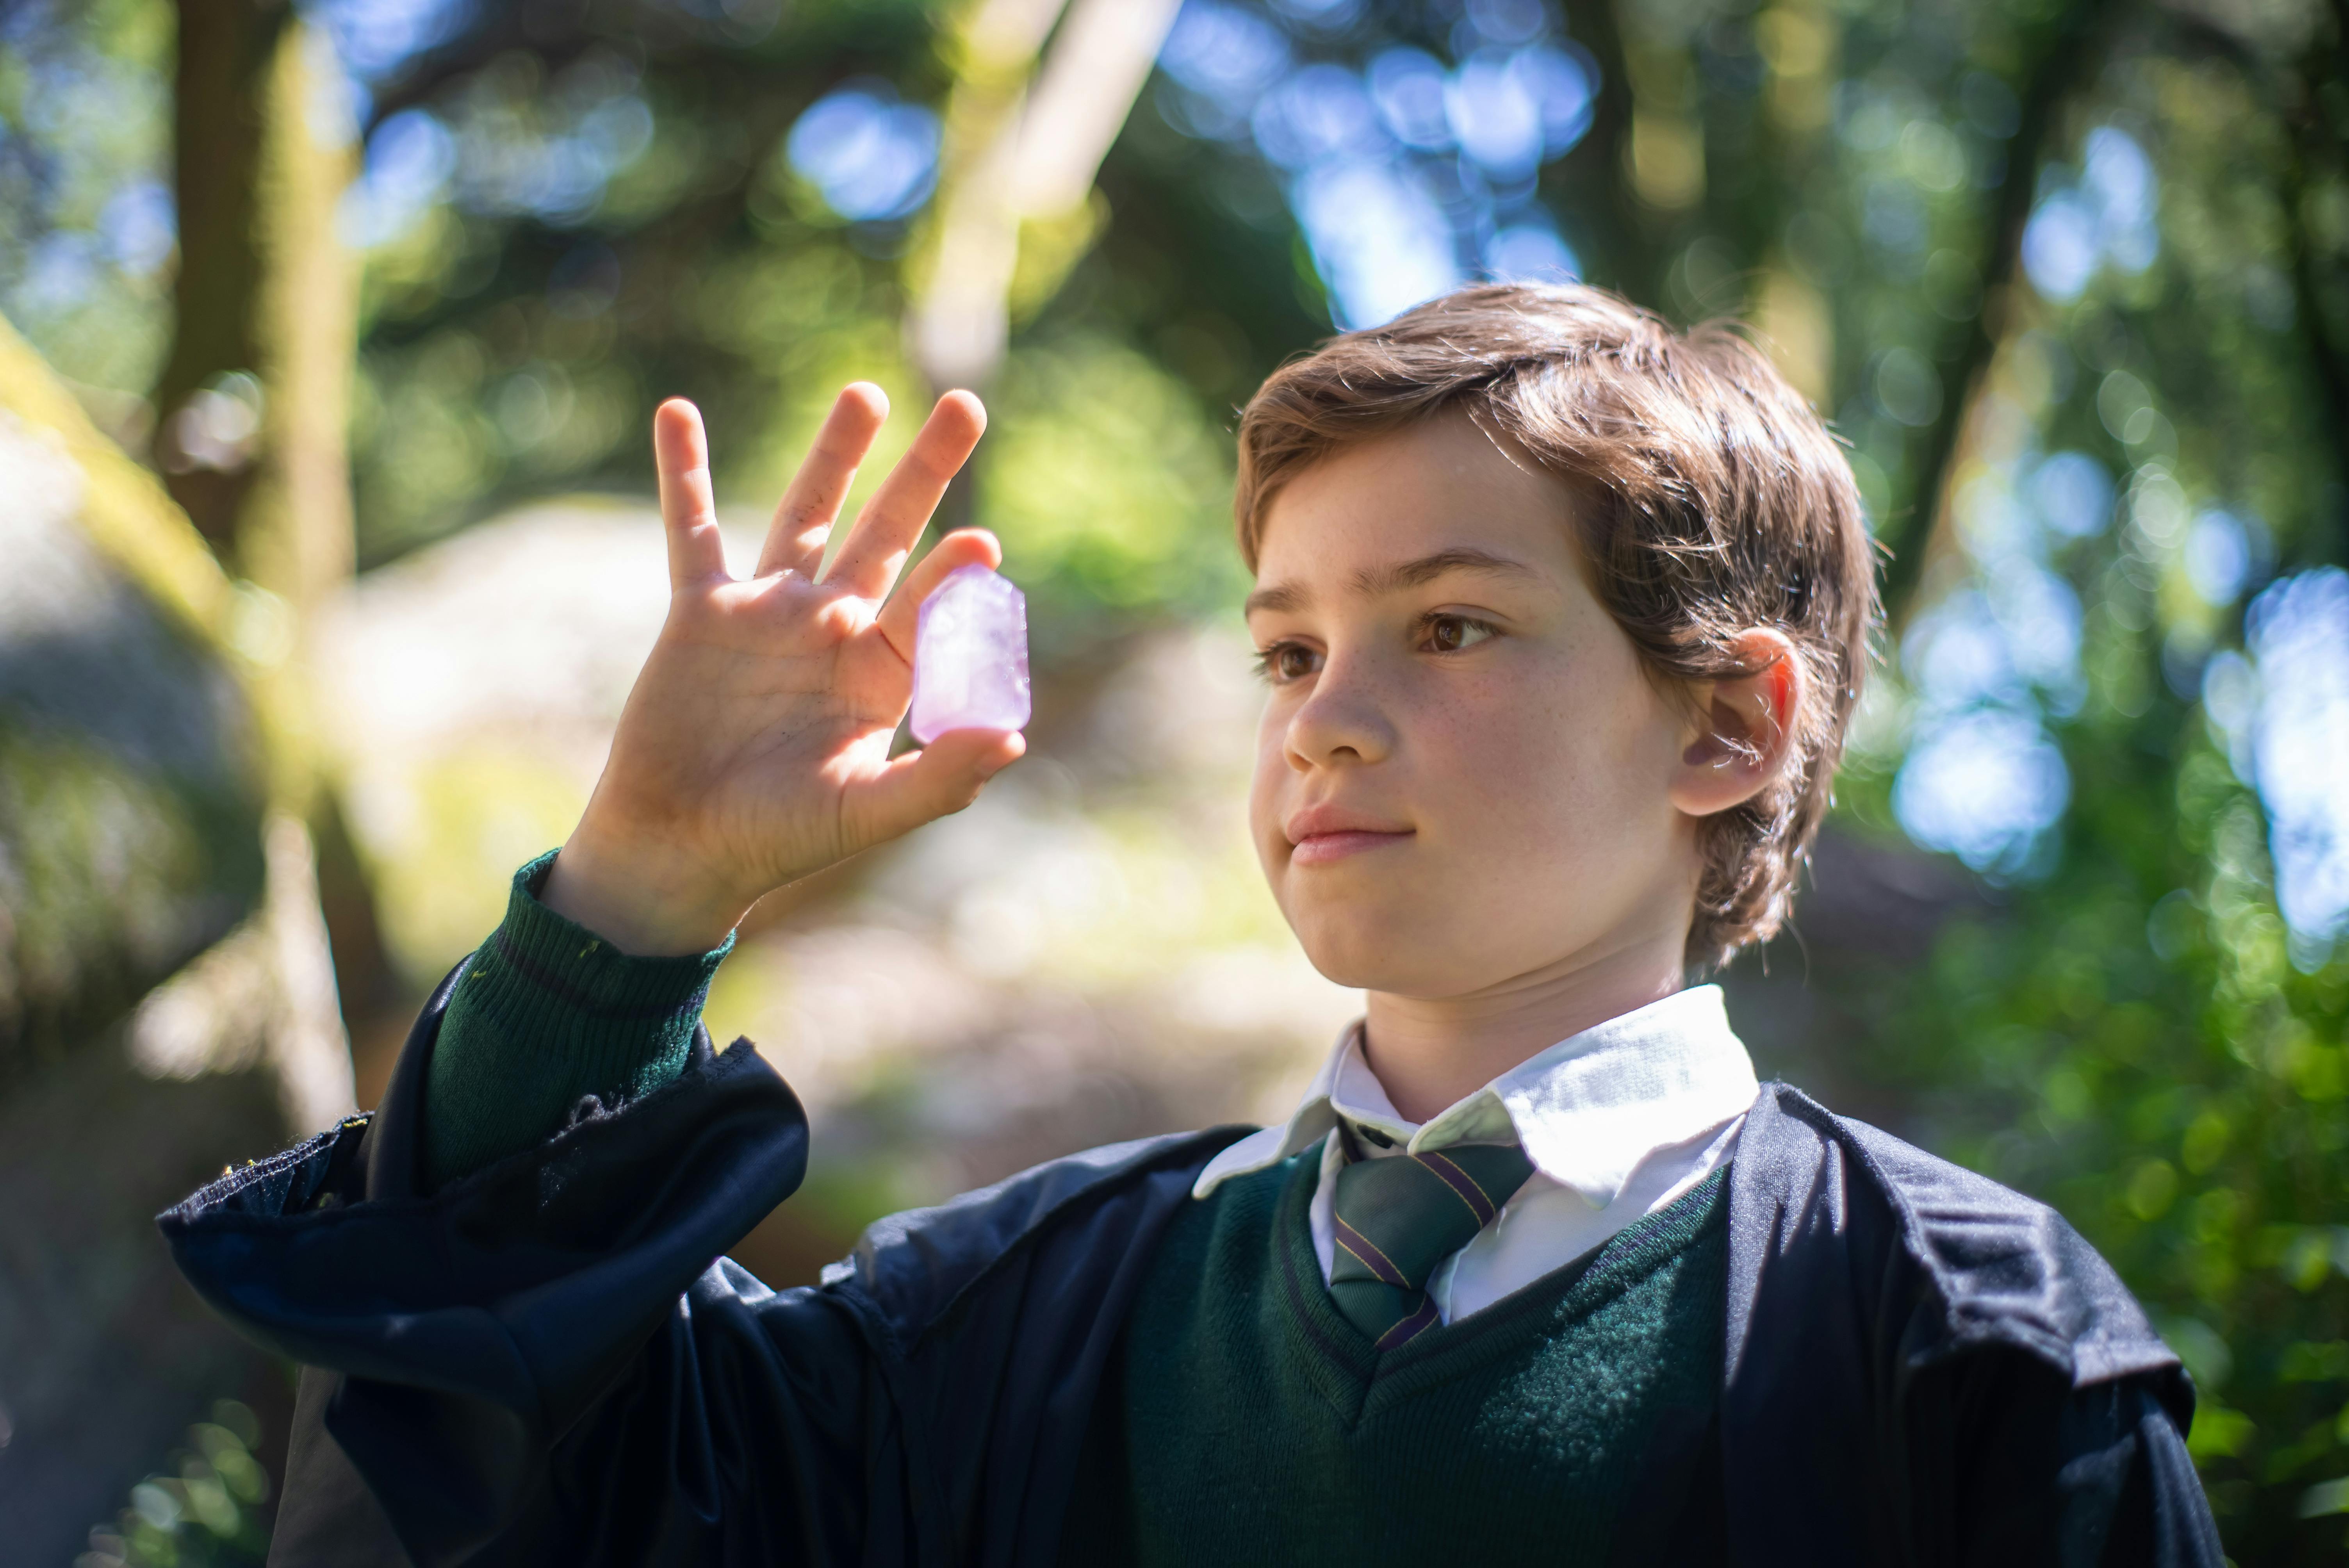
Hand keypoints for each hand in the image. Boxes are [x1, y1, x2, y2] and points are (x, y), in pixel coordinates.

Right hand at [541, 386, 1024, 954]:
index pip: (930, 606)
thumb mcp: (867, 813)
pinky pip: (690, 530)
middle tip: (966, 404)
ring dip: (834, 453)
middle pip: (888, 531)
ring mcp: (768, 613)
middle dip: (924, 471)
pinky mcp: (700, 612)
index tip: (982, 546)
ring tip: (865, 392)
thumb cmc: (778, 839)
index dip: (953, 574)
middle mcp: (834, 629)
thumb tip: (1014, 738)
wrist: (683, 849)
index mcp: (882, 672)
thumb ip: (940, 779)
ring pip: (807, 513)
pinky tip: (676, 411)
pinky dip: (680, 472)